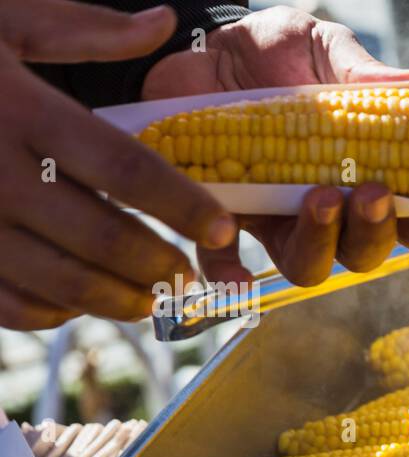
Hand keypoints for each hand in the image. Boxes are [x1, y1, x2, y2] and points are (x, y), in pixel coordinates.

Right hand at [0, 1, 236, 329]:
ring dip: (121, 301)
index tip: (224, 228)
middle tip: (190, 275)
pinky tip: (81, 303)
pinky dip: (55, 313)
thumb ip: (82, 28)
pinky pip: (10, 305)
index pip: (125, 168)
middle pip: (104, 238)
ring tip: (153, 300)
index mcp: (20, 110)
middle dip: (161, 265)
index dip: (184, 205)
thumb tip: (163, 23)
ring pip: (64, 283)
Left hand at [144, 6, 408, 286]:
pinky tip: (236, 274)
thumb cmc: (275, 53)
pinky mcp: (217, 214)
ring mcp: (273, 219)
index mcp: (362, 178)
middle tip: (374, 192)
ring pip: (306, 265)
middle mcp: (324, 212)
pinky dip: (228, 272)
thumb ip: (361, 72)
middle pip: (361, 253)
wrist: (201, 44)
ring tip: (321, 198)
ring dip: (320, 243)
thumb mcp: (323, 50)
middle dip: (375, 231)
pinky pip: (220, 260)